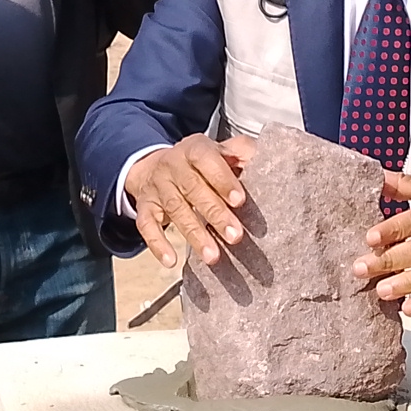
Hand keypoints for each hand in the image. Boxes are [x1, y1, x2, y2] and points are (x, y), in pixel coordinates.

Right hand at [124, 134, 255, 266]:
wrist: (154, 165)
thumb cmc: (200, 164)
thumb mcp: (220, 151)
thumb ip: (242, 153)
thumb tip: (265, 160)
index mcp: (195, 149)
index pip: (207, 160)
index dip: (223, 180)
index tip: (240, 201)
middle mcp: (173, 165)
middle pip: (193, 188)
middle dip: (215, 214)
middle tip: (235, 236)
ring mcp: (157, 187)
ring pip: (175, 210)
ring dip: (194, 234)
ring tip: (213, 256)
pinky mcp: (145, 207)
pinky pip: (147, 225)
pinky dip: (158, 244)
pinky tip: (171, 261)